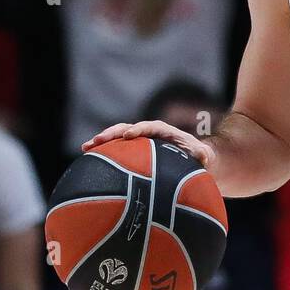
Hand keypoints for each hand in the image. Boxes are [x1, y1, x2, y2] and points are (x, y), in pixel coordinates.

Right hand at [82, 121, 215, 170]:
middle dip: (112, 133)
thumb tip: (202, 156)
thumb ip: (201, 154)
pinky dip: (104, 153)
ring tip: (86, 148)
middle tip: (96, 141)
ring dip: (102, 141)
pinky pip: (117, 150)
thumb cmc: (198, 157)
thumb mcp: (203, 155)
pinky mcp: (133, 151)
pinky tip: (88, 162)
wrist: (192, 159)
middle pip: (127, 128)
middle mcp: (149, 133)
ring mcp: (139, 142)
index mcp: (164, 132)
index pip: (149, 127)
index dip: (138, 129)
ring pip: (118, 138)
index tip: (128, 135)